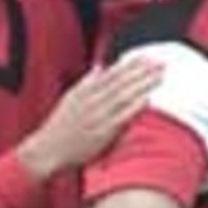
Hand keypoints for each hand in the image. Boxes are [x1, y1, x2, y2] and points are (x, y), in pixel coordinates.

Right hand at [18, 56, 162, 178]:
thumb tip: (100, 67)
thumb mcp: (69, 99)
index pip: (111, 73)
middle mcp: (91, 101)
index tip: (147, 56)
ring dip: (142, 85)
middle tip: (161, 62)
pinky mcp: (100, 133)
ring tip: (160, 76)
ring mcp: (96, 116)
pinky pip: (120, 117)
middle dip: (141, 71)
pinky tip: (147, 99)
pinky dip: (133, 107)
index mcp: (84, 91)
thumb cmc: (60, 127)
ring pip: (122, 95)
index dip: (130, 64)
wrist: (46, 151)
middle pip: (120, 81)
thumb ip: (86, 82)